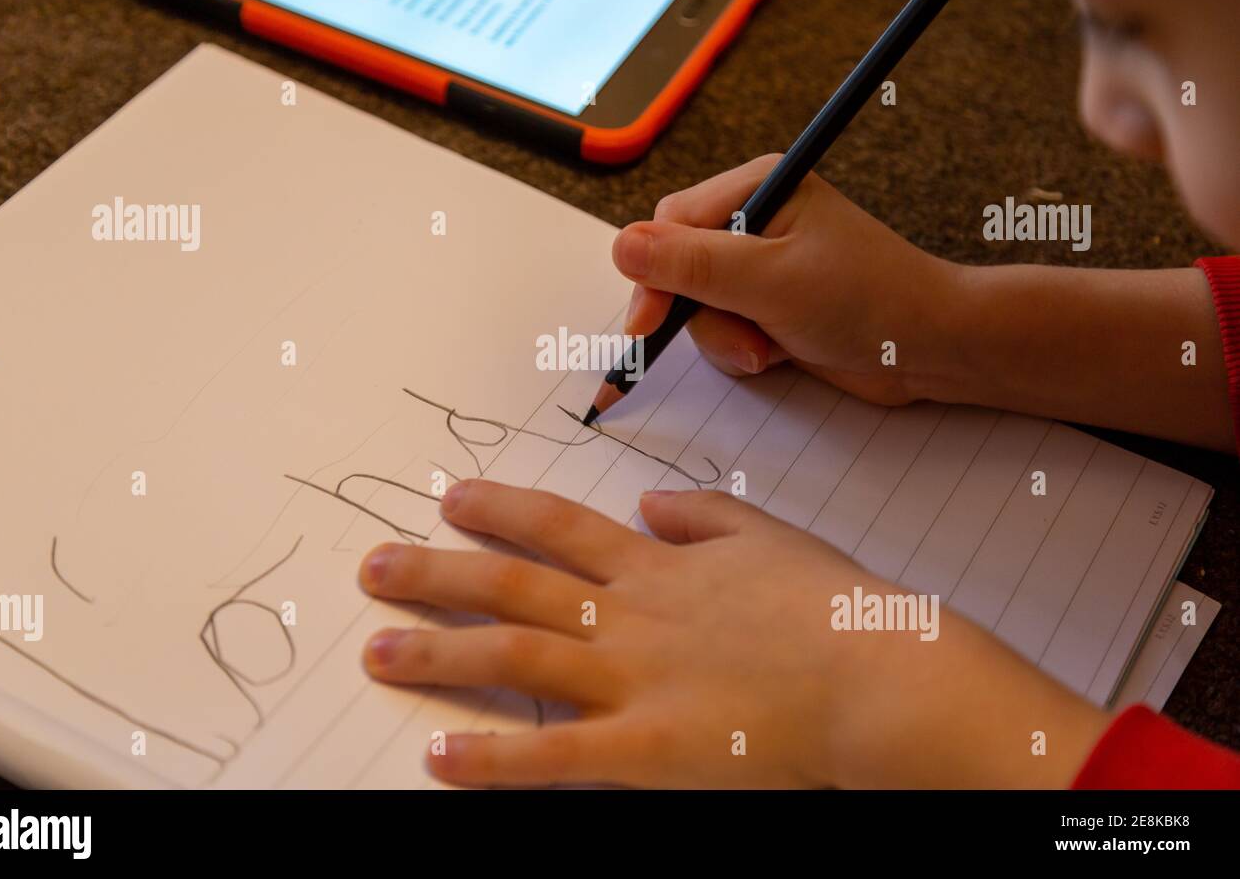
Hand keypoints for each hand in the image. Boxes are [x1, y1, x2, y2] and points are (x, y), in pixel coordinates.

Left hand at [358, 480, 1108, 787]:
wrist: (883, 676)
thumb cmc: (836, 609)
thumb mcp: (770, 538)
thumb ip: (704, 516)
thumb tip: (651, 506)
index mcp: (660, 566)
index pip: (559, 526)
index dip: (498, 509)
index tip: (449, 498)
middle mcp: (631, 615)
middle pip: (513, 586)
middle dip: (436, 574)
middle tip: (374, 567)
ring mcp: (633, 680)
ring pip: (516, 659)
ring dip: (440, 653)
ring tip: (377, 650)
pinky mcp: (647, 750)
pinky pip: (555, 756)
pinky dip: (494, 760)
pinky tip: (440, 760)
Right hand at [615, 156, 968, 405]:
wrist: (931, 348)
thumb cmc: (866, 300)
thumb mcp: (770, 280)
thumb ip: (693, 264)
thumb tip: (621, 245)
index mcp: (758, 188)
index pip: (671, 223)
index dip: (656, 275)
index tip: (650, 325)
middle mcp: (756, 219)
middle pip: (677, 267)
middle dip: (699, 314)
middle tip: (737, 344)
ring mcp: (762, 264)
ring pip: (697, 304)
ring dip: (725, 337)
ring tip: (767, 349)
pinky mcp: (770, 303)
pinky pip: (723, 326)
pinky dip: (741, 348)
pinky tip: (777, 354)